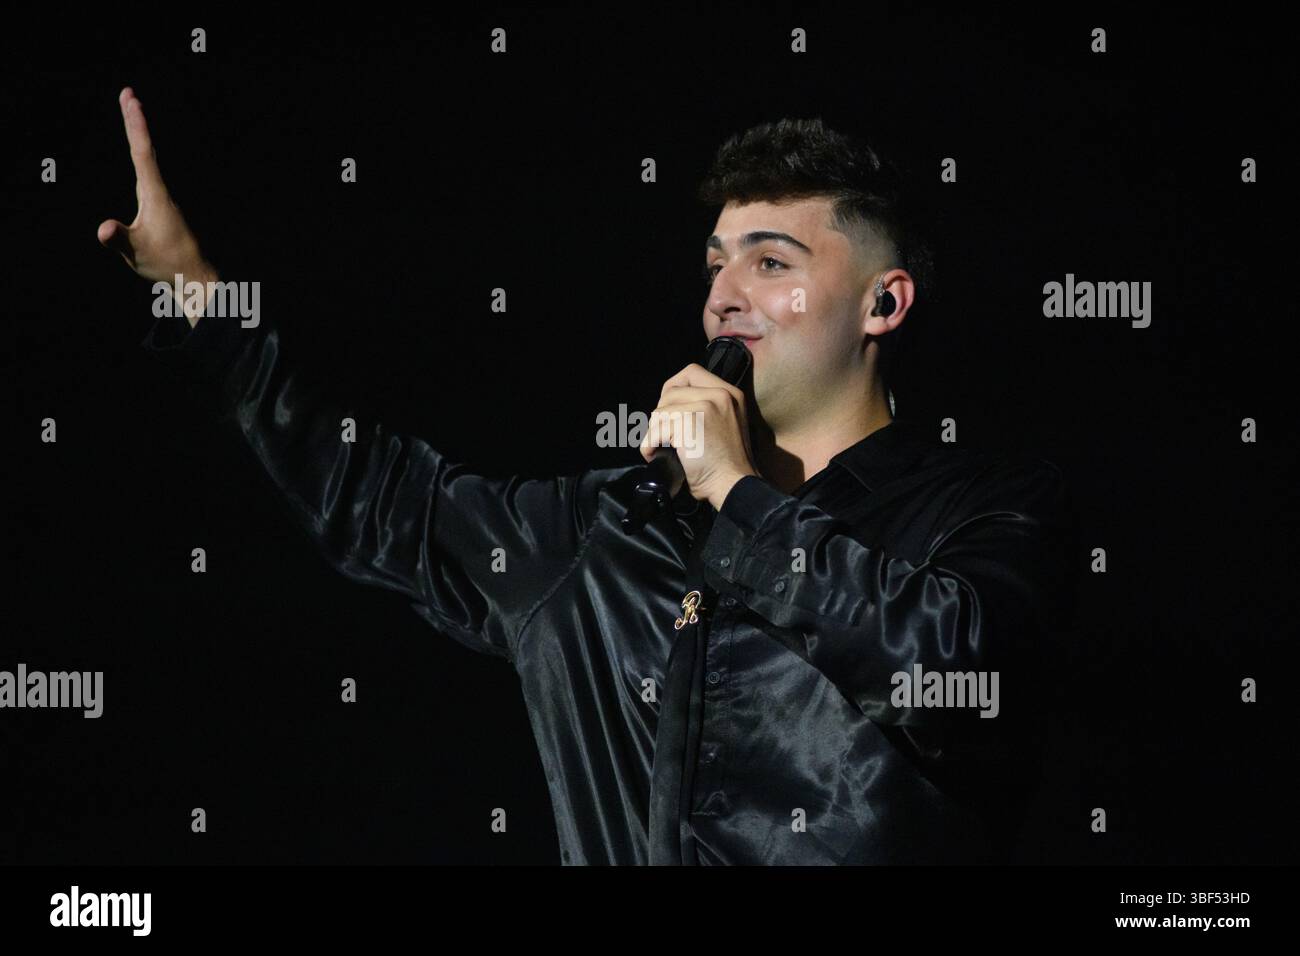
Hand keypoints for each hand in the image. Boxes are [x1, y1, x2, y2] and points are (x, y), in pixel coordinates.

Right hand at [97, 87, 214, 295]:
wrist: (193, 276)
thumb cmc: (166, 263)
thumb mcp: (136, 252)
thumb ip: (119, 238)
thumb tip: (104, 229)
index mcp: (155, 195)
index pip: (143, 154)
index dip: (136, 127)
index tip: (132, 101)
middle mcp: (161, 191)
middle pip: (147, 149)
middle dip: (136, 121)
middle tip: (128, 93)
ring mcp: (163, 198)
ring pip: (151, 158)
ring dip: (140, 134)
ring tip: (131, 109)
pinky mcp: (162, 207)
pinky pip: (151, 171)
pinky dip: (143, 152)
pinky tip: (140, 150)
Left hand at [639, 362, 759, 509]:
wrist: (735, 485)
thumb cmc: (727, 465)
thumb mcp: (726, 424)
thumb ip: (707, 407)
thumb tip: (671, 404)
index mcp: (730, 393)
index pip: (691, 372)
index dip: (673, 388)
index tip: (668, 408)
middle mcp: (720, 394)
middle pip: (671, 391)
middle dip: (661, 414)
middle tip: (665, 436)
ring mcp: (705, 406)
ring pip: (660, 411)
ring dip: (654, 432)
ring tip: (661, 448)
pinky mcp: (690, 422)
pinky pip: (655, 430)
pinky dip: (649, 445)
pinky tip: (655, 455)